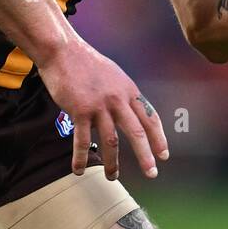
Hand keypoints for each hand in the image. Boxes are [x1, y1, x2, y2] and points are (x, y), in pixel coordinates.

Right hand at [37, 39, 168, 180]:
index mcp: (128, 90)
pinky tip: (79, 170)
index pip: (149, 117)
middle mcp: (118, 99)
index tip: (164, 154)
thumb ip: (121, 94)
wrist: (63, 51)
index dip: (158, 137)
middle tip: (152, 173)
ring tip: (112, 177)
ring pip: (111, 140)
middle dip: (146, 155)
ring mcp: (99, 105)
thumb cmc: (85, 63)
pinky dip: (80, 158)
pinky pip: (82, 140)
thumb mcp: (113, 75)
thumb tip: (126, 113)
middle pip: (137, 132)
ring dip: (112, 163)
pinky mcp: (80, 111)